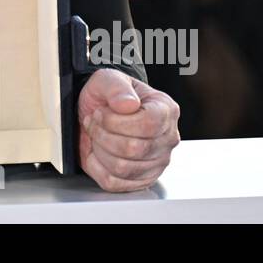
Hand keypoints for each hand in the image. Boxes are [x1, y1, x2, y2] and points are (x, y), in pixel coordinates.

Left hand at [78, 68, 179, 191]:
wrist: (97, 111)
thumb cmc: (108, 96)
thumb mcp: (107, 79)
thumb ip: (116, 87)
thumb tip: (128, 104)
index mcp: (165, 110)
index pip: (149, 124)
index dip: (116, 121)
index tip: (102, 111)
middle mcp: (167, 138)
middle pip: (134, 148)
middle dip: (103, 133)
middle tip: (95, 121)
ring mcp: (157, 162)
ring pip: (123, 168)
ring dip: (99, 149)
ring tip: (97, 134)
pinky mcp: (142, 180)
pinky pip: (114, 183)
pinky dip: (97, 167)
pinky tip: (98, 152)